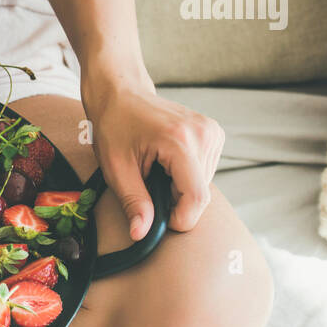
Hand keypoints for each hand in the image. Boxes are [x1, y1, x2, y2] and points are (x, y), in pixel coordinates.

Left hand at [85, 84, 224, 240]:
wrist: (121, 92)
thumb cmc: (113, 126)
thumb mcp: (116, 168)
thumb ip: (133, 202)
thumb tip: (141, 234)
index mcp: (180, 141)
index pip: (196, 197)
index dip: (181, 218)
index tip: (161, 223)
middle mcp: (204, 134)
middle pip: (200, 193)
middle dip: (175, 201)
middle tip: (147, 186)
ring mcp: (212, 131)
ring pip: (204, 184)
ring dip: (179, 188)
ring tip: (155, 169)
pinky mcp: (214, 133)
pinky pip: (205, 171)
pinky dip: (185, 176)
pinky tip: (166, 163)